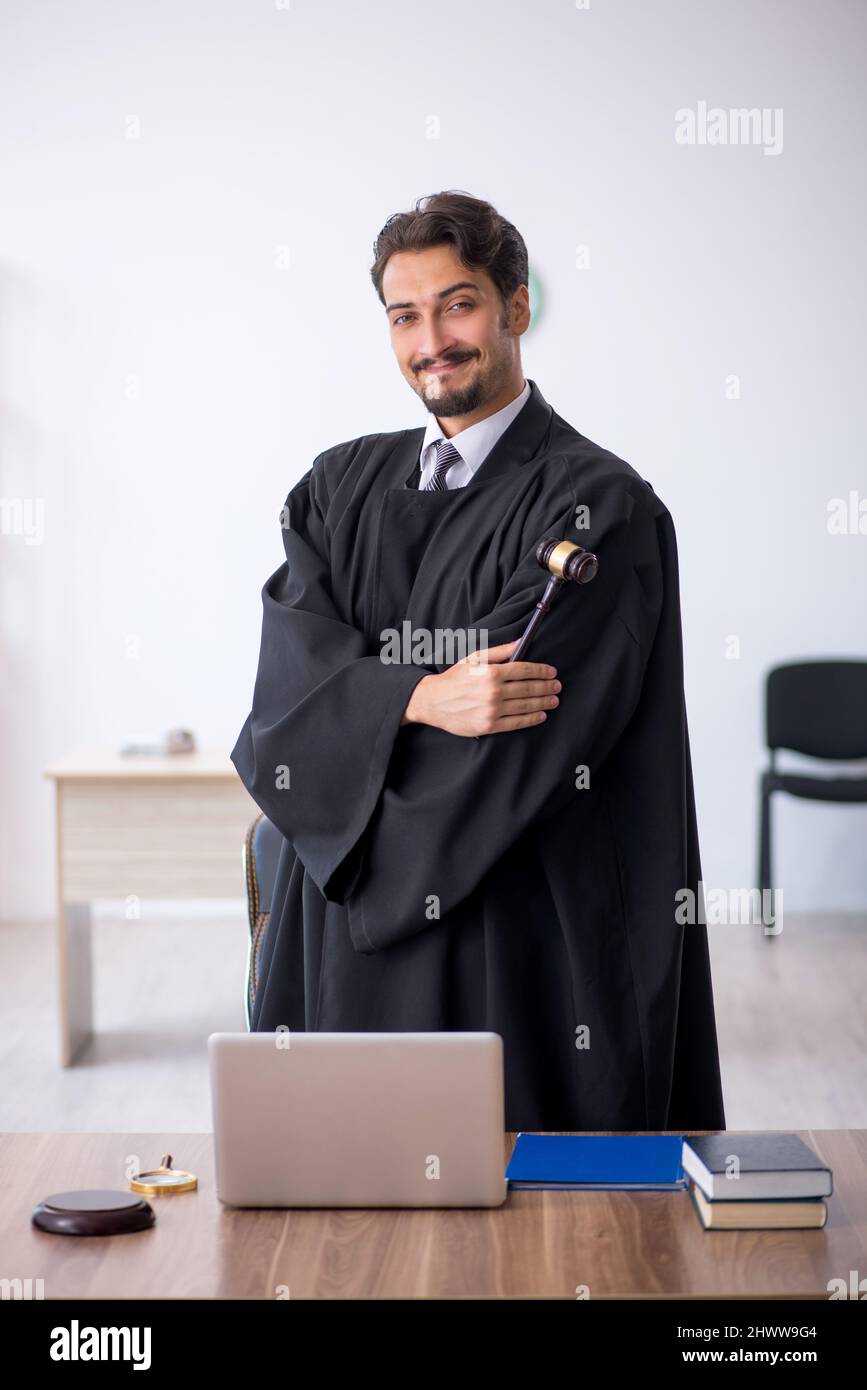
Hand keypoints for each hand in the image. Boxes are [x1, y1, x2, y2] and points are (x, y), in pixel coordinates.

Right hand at [400, 639, 560, 736]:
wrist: (433, 702)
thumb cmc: (454, 678)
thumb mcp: (474, 658)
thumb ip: (499, 651)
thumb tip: (521, 642)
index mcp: (491, 673)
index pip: (523, 670)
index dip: (541, 671)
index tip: (551, 672)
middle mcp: (493, 692)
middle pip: (528, 688)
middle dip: (546, 687)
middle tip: (557, 686)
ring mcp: (491, 710)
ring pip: (525, 706)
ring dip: (543, 702)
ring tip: (554, 700)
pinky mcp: (488, 726)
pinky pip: (516, 723)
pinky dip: (531, 719)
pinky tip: (541, 715)